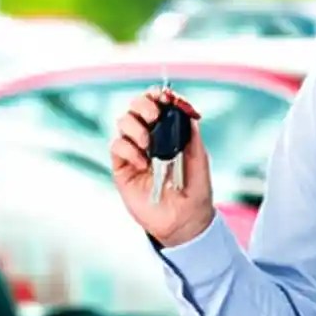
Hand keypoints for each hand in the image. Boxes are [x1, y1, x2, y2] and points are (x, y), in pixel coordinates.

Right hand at [109, 87, 214, 247]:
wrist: (184, 220)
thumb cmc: (195, 190)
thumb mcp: (200, 160)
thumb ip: (192, 136)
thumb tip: (186, 112)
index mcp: (168, 131)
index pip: (157, 104)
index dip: (157, 95)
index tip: (164, 96)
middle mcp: (149, 137)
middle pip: (135, 107)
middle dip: (143, 105)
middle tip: (154, 117)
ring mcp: (134, 152)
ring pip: (122, 122)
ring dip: (134, 127)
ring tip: (148, 144)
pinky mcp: (122, 168)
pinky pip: (116, 146)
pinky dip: (127, 149)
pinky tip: (142, 162)